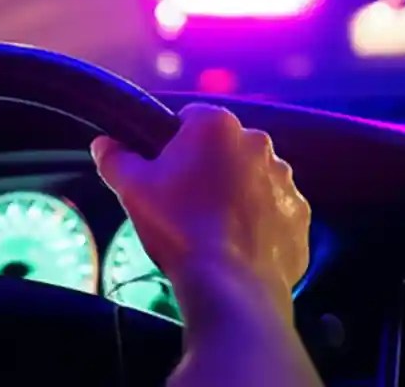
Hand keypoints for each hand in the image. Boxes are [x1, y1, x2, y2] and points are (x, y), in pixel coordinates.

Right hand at [91, 104, 309, 319]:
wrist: (230, 284)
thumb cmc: (178, 226)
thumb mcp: (133, 189)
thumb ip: (115, 159)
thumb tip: (103, 143)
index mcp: (218, 125)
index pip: (190, 119)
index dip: (172, 144)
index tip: (164, 173)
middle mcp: (259, 143)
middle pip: (225, 148)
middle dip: (209, 167)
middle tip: (186, 203)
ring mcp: (286, 180)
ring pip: (253, 178)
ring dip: (238, 193)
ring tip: (215, 229)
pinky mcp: (301, 215)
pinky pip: (275, 211)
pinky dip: (261, 222)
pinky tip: (240, 246)